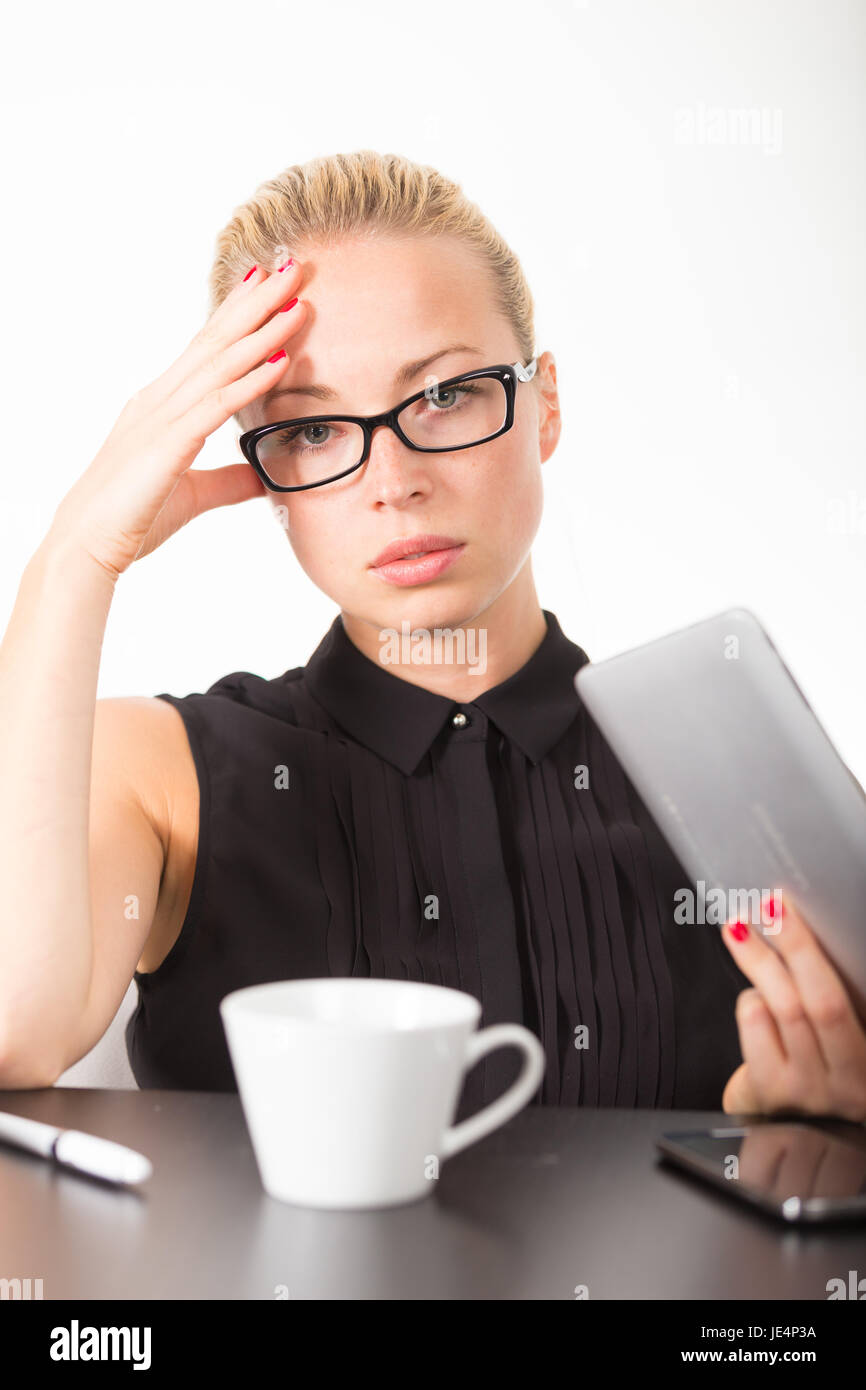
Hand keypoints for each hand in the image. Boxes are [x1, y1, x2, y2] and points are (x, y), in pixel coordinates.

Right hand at [46, 259, 306, 580]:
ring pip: (220, 364)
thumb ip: (229, 481)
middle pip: (215, 340)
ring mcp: (161, 418)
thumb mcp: (194, 494)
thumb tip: (262, 476)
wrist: (86, 546)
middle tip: (291, 266)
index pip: (206, 348)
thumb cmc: (131, 518)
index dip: (238, 313)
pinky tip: (279, 362)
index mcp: (161, 405)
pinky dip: (250, 381)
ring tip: (296, 300)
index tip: (266, 283)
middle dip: (256, 302)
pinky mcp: (167, 445)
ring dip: (262, 331)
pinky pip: (216, 406)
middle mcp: (160, 400)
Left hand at [721, 892, 865, 1121]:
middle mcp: (851, 1082)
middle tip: (770, 907)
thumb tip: (794, 927)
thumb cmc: (825, 1066)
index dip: (815, 954)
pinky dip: (750, 1001)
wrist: (797, 1129)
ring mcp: (810, 1092)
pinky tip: (755, 1000)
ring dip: (760, 965)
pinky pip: (754, 1029)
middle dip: (794, 946)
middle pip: (821, 1003)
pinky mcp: (771, 1093)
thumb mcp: (845, 1039)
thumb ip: (833, 1000)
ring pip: (782, 1011)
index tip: (796, 912)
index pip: (846, 1001)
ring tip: (746, 938)